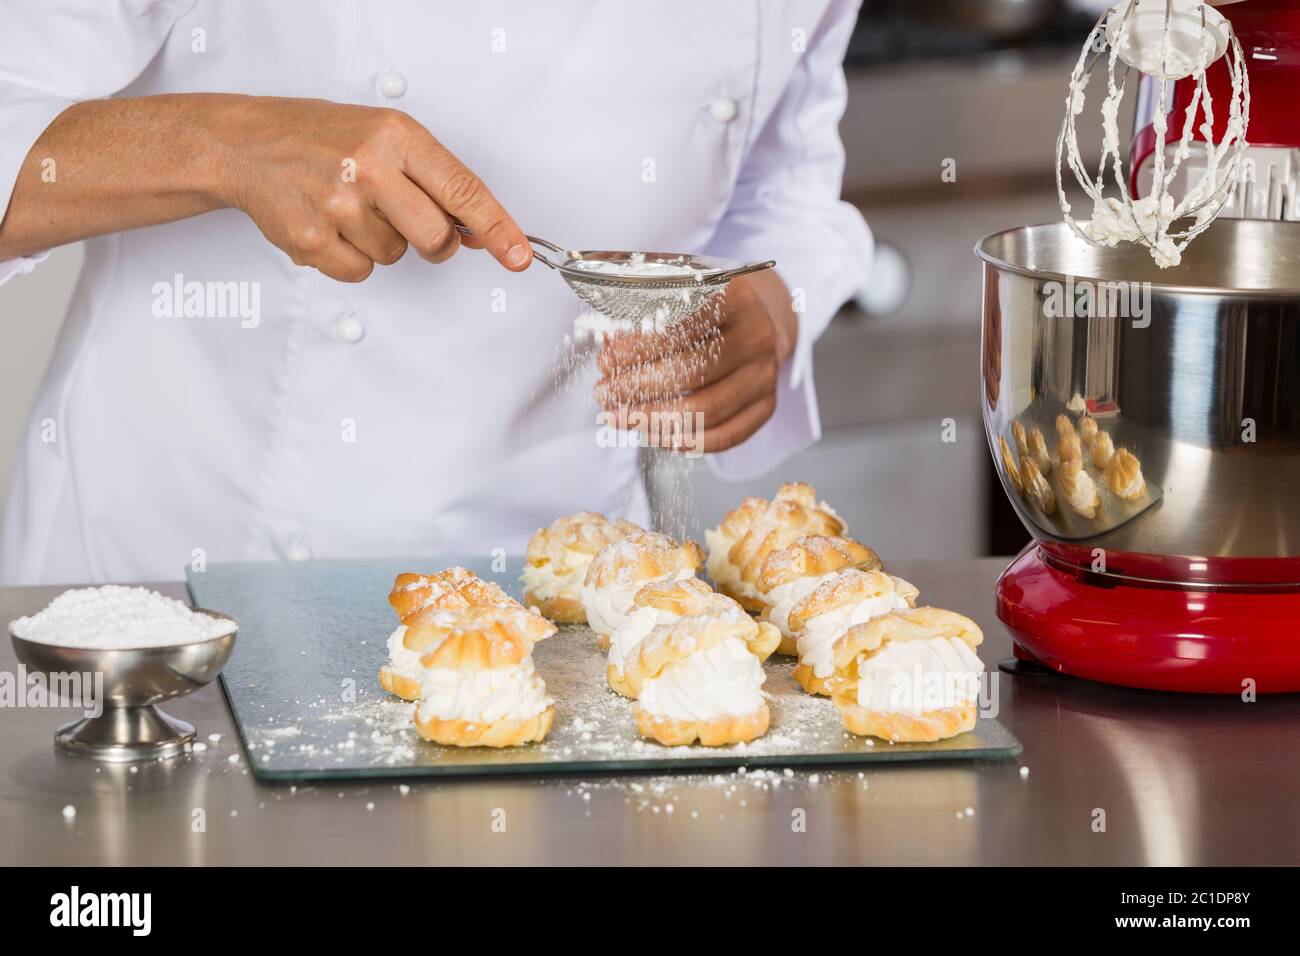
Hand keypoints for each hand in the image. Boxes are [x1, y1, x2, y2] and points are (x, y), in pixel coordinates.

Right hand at [218, 97, 530, 280]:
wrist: (247, 144)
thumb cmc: (322, 139)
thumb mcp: (384, 137)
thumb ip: (433, 180)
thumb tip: (478, 231)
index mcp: (396, 135)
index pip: (463, 191)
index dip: (497, 229)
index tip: (519, 255)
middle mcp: (369, 166)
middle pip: (436, 238)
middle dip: (431, 242)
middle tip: (402, 218)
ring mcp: (338, 204)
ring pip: (396, 257)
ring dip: (380, 242)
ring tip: (348, 207)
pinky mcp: (311, 240)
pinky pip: (360, 273)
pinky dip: (349, 258)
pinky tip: (329, 226)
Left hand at [594, 270, 798, 453]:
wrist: (751, 322)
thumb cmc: (699, 307)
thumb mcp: (671, 291)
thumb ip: (638, 310)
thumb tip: (604, 341)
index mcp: (735, 295)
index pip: (682, 324)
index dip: (639, 346)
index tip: (605, 361)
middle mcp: (757, 334)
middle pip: (692, 370)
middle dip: (639, 387)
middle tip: (603, 393)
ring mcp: (766, 373)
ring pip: (706, 410)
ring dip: (654, 419)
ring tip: (619, 418)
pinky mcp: (767, 405)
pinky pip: (725, 435)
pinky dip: (685, 441)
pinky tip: (653, 435)